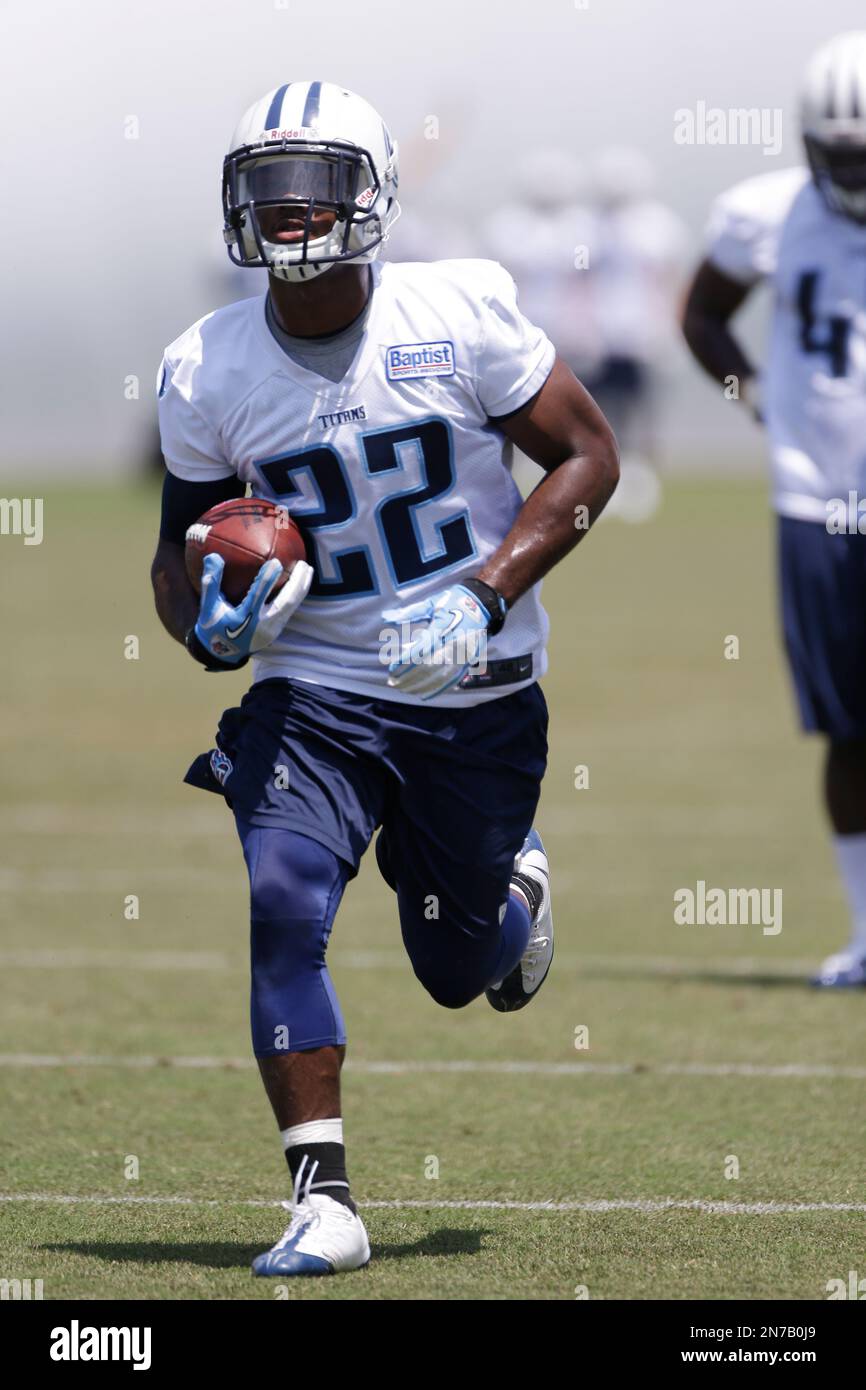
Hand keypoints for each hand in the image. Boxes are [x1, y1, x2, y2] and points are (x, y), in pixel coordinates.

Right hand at [194, 553, 312, 664]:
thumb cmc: (214, 625)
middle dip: (297, 582)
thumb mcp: (208, 606)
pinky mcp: (276, 631)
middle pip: (286, 602)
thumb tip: (213, 556)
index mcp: (244, 619)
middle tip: (303, 563)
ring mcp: (272, 630)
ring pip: (292, 606)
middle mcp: (262, 625)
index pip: (258, 596)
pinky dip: (296, 595)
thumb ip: (210, 582)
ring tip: (307, 569)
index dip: (267, 579)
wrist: (222, 653)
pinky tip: (300, 582)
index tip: (276, 562)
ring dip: (302, 587)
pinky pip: (290, 610)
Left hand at [382, 583, 491, 698]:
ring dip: (420, 685)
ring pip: (439, 676)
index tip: (391, 669)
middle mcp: (452, 642)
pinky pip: (452, 679)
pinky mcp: (468, 660)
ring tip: (405, 690)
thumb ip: (409, 613)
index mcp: (441, 627)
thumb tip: (386, 618)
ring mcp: (462, 653)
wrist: (483, 604)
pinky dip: (437, 689)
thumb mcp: (431, 604)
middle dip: (409, 677)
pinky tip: (424, 695)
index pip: (419, 650)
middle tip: (393, 683)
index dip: (404, 662)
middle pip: (427, 666)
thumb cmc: (453, 602)